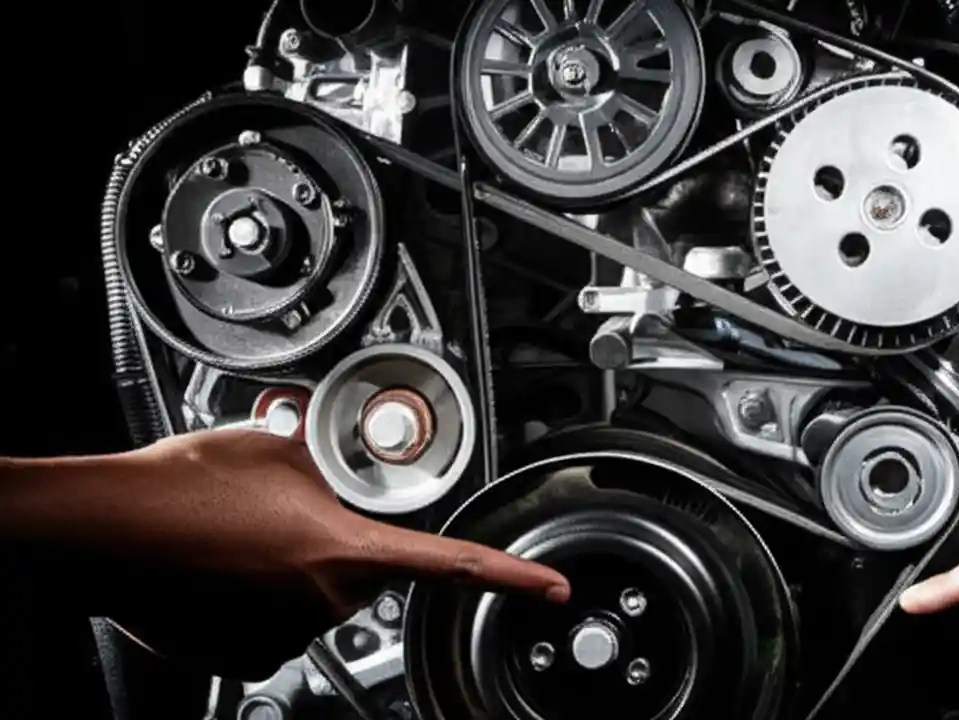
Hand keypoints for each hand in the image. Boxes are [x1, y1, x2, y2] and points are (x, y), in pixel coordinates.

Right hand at [1, 430, 569, 678]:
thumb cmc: (177, 489)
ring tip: (244, 533)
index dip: (511, 576)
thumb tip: (325, 437)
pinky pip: (276, 620)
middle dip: (344, 539)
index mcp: (343, 548)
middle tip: (291, 509)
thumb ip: (322, 451)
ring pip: (318, 594)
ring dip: (297, 565)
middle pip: (367, 570)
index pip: (451, 564)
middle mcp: (321, 600)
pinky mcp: (246, 654)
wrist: (101, 531)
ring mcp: (281, 633)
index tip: (549, 589)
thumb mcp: (272, 445)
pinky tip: (227, 563)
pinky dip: (261, 594)